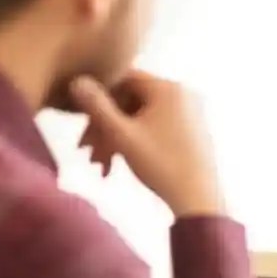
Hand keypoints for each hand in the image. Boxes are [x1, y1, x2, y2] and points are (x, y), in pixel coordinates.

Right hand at [70, 71, 224, 217]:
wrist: (200, 198)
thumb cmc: (162, 166)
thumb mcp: (121, 135)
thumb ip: (96, 106)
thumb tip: (77, 81)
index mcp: (168, 88)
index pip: (123, 79)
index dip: (98, 98)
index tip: (82, 122)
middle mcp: (183, 93)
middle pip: (131, 101)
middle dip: (105, 127)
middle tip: (86, 152)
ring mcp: (190, 111)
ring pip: (141, 117)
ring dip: (117, 139)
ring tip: (101, 166)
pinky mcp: (192, 129)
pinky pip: (157, 126)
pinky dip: (136, 142)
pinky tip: (118, 165)